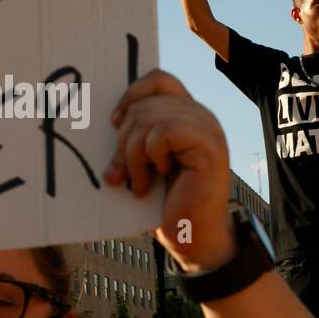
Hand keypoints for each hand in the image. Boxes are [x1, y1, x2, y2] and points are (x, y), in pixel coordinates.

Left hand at [104, 69, 234, 272]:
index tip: (115, 124)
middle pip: (145, 104)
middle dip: (123, 140)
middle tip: (120, 173)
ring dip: (133, 155)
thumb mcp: (145, 161)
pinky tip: (154, 182)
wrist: (192, 237)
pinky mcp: (209, 146)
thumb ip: (136, 136)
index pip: (157, 80)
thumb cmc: (167, 202)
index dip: (131, 96)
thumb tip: (109, 120)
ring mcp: (208, 129)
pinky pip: (162, 134)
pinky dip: (148, 160)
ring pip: (149, 119)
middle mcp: (201, 116)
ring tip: (139, 182)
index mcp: (187, 114)